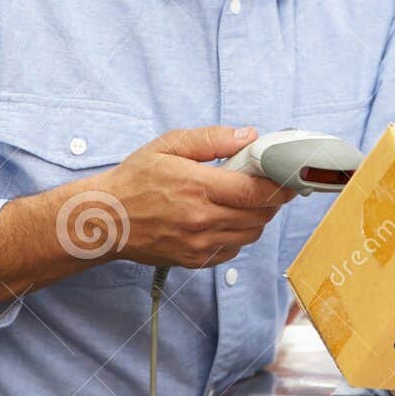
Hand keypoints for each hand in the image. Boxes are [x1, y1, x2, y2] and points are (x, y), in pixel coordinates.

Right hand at [97, 126, 297, 268]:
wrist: (105, 220)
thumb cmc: (135, 179)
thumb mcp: (168, 145)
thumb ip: (212, 139)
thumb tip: (249, 136)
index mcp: (197, 187)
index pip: (257, 191)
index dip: (281, 184)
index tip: (289, 176)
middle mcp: (202, 220)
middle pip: (261, 215)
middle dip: (273, 199)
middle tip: (271, 184)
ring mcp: (199, 244)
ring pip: (251, 234)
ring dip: (258, 217)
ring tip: (246, 200)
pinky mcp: (195, 259)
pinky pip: (234, 249)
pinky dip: (239, 234)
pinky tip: (226, 218)